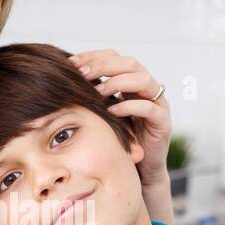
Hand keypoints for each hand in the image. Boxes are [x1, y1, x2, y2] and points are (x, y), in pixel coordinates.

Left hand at [68, 49, 171, 187]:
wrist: (141, 167)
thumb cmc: (120, 138)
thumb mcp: (102, 113)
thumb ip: (91, 96)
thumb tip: (61, 83)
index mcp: (132, 81)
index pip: (114, 57)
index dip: (93, 56)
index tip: (72, 63)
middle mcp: (147, 88)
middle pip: (130, 63)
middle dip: (104, 66)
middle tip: (83, 74)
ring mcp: (158, 103)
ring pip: (143, 80)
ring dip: (117, 83)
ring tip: (97, 92)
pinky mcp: (163, 121)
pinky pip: (150, 108)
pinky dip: (131, 107)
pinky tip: (113, 111)